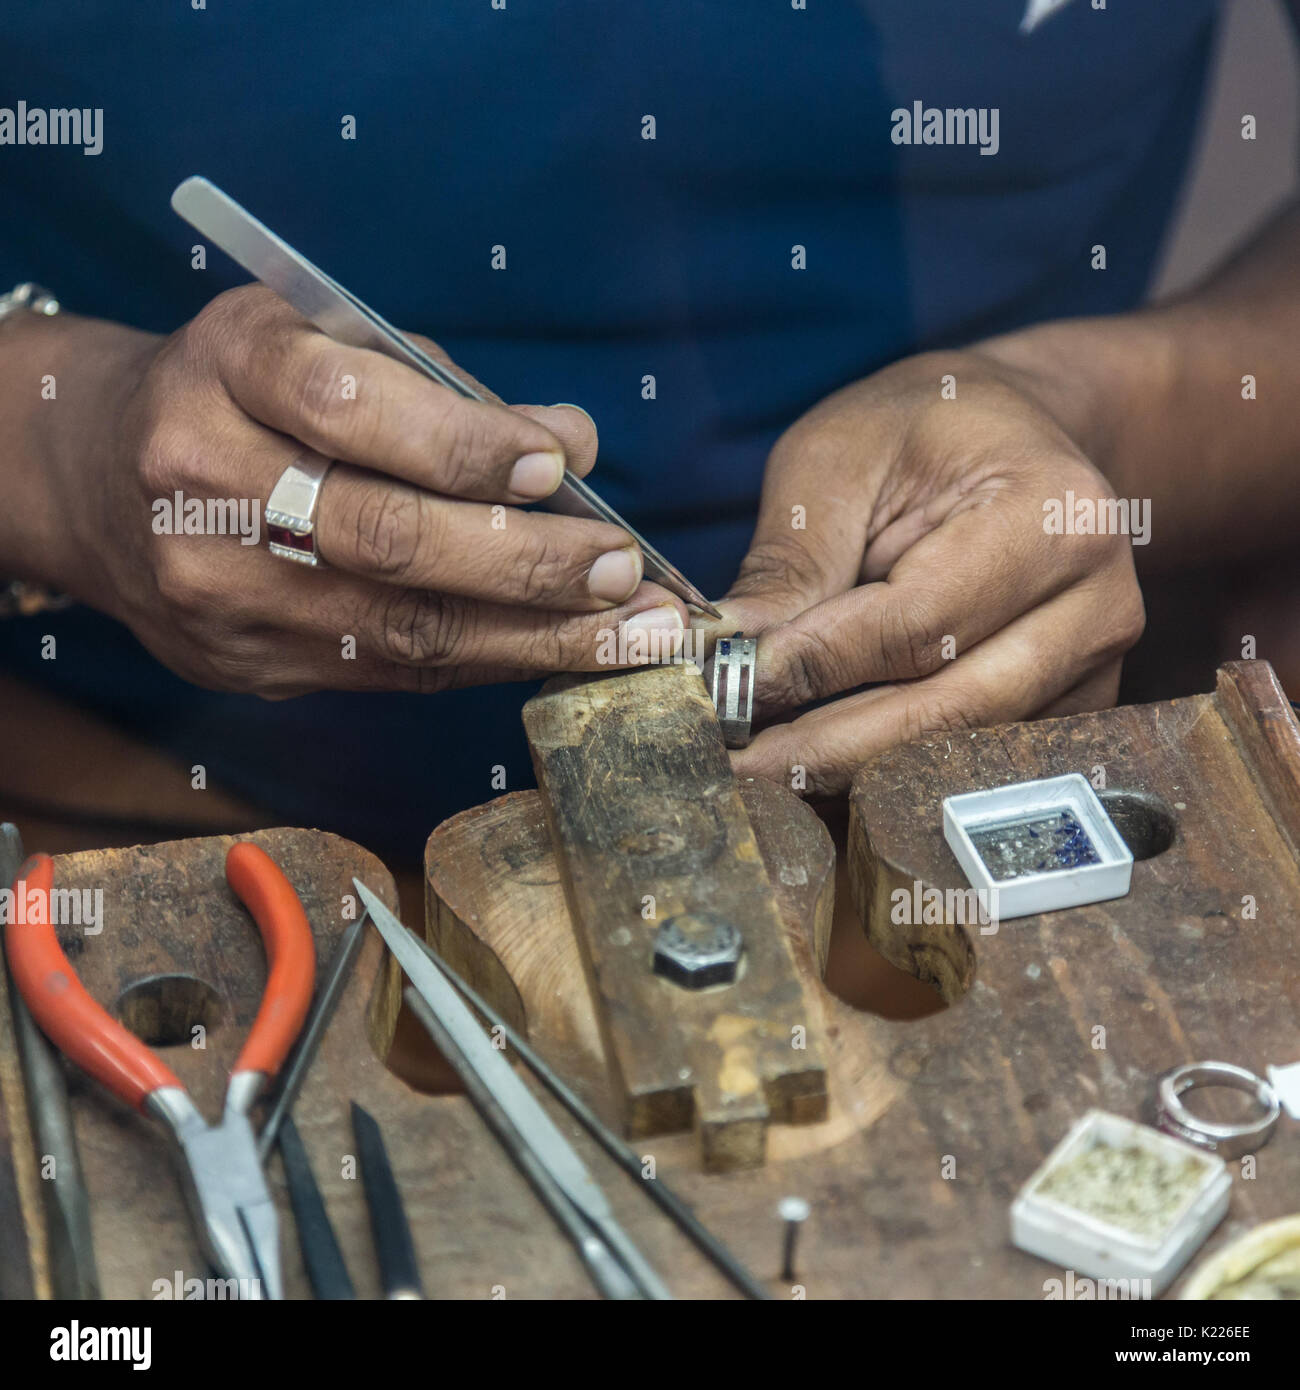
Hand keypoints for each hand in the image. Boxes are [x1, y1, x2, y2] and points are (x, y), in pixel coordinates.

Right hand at [39, 286, 684, 694]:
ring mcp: (217, 588)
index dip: (463, 442)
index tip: (559, 462)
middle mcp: (206, 483)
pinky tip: (560, 650)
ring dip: (533, 635)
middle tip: (622, 569)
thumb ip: (442, 388)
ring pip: (399, 628)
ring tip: (628, 632)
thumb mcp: (320, 341)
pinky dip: (488, 662)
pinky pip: (388, 671)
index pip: (349, 408)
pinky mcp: (243, 662)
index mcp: (225, 371)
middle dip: (526, 560)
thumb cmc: (244, 394)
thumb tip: (572, 441)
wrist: (102, 478)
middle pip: (384, 536)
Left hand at [713, 349, 1145, 794]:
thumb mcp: (836, 460)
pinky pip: (976, 757)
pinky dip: (895, 768)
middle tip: (740, 767)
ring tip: (768, 769)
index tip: (734, 688)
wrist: (1017, 428)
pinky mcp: (1076, 706)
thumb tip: (722, 654)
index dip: (820, 665)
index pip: (920, 623)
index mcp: (1053, 516)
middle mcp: (1098, 603)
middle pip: (950, 709)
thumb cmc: (923, 428)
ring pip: (961, 747)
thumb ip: (789, 562)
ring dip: (856, 770)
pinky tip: (824, 765)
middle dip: (831, 747)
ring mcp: (1096, 665)